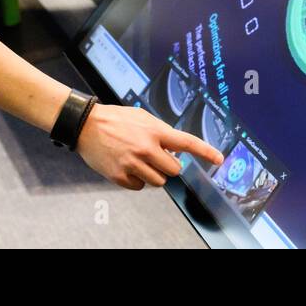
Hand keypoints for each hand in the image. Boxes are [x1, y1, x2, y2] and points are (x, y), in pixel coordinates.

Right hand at [76, 102, 223, 189]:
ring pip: (158, 182)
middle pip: (174, 170)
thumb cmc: (116, 119)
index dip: (205, 151)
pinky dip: (137, 181)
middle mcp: (146, 148)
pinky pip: (139, 187)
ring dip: (153, 174)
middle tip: (157, 158)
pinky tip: (128, 167)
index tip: (219, 159)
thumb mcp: (142, 118)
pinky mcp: (119, 175)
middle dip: (169, 166)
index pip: (186, 142)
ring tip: (140, 161)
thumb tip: (175, 151)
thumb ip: (160, 133)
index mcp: (155, 131)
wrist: (86, 125)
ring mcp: (133, 163)